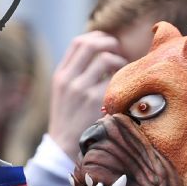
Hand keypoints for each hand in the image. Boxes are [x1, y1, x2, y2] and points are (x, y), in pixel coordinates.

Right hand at [49, 31, 128, 158]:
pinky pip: (115, 80)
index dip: (98, 37)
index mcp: (60, 75)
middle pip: (92, 44)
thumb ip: (76, 74)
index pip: (78, 42)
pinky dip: (123, 80)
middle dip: (111, 44)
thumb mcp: (64, 94)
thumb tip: (101, 54)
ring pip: (106, 59)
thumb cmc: (69, 120)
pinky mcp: (96, 102)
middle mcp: (68, 79)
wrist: (63, 148)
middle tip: (121, 54)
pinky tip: (126, 88)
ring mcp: (82, 90)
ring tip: (124, 73)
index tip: (109, 44)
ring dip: (120, 62)